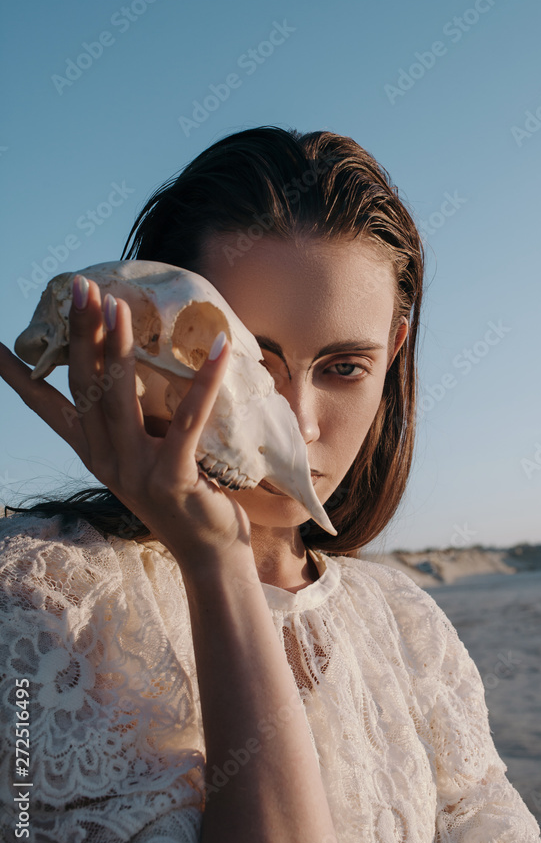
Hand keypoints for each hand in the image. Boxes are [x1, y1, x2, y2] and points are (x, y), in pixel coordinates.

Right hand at [0, 275, 255, 576]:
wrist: (209, 557)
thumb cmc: (184, 499)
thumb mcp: (145, 458)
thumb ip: (132, 423)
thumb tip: (133, 373)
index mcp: (94, 453)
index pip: (48, 406)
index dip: (20, 374)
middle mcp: (105, 460)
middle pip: (84, 385)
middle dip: (80, 332)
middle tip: (80, 285)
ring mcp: (135, 470)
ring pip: (119, 397)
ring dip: (118, 347)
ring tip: (118, 303)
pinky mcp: (172, 478)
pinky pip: (188, 421)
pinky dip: (205, 381)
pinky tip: (218, 347)